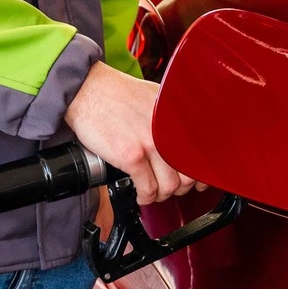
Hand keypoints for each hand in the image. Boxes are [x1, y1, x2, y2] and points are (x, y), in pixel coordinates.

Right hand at [63, 62, 199, 205]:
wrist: (88, 91)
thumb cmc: (116, 92)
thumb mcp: (154, 97)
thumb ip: (169, 117)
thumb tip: (179, 137)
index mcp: (176, 117)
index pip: (199, 155)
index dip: (198, 174)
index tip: (194, 181)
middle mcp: (168, 132)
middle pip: (187, 176)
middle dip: (179, 187)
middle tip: (168, 187)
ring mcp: (151, 145)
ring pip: (170, 186)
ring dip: (161, 195)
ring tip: (152, 192)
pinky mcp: (131, 157)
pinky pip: (147, 188)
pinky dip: (145, 197)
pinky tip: (141, 195)